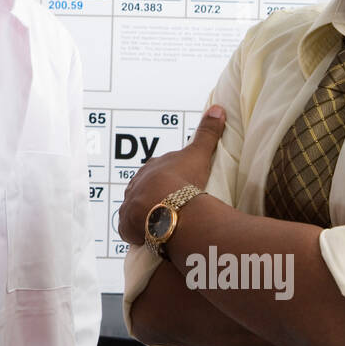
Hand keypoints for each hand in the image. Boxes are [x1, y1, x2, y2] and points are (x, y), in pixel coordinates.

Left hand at [118, 106, 225, 245]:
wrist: (166, 205)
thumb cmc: (183, 178)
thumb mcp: (198, 153)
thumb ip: (207, 133)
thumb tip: (218, 107)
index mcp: (150, 168)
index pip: (156, 172)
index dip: (166, 179)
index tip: (177, 186)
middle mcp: (135, 184)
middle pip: (143, 190)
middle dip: (153, 197)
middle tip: (170, 208)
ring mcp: (129, 205)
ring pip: (135, 210)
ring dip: (144, 216)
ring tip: (161, 225)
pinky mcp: (126, 225)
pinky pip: (129, 231)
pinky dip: (137, 234)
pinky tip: (148, 238)